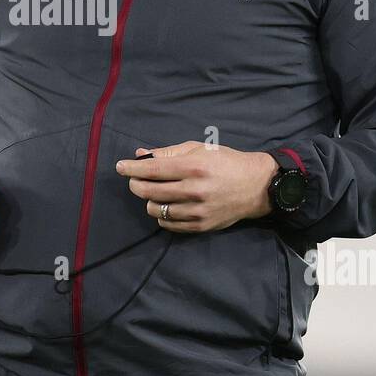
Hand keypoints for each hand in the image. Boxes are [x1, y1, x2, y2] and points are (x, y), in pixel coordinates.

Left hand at [115, 141, 274, 232]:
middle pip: (149, 191)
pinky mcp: (201, 226)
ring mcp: (197, 211)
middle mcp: (194, 190)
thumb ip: (168, 153)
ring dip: (149, 200)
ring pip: (156, 210)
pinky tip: (166, 205)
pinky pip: (169, 224)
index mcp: (193, 167)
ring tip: (154, 193)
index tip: (120, 166)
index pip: (153, 170)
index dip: (132, 168)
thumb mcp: (199, 149)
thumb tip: (141, 155)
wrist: (256, 186)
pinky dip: (162, 215)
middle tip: (135, 179)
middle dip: (136, 184)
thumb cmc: (225, 162)